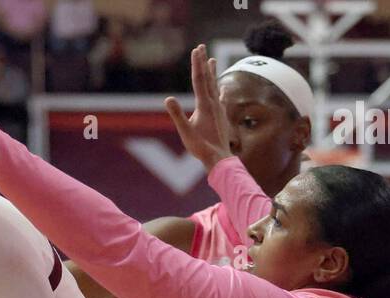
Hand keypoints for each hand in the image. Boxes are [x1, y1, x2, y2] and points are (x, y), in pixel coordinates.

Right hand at [165, 45, 233, 171]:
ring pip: (215, 86)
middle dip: (203, 62)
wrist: (220, 158)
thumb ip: (177, 115)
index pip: (199, 79)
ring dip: (212, 72)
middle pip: (208, 78)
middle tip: (202, 47)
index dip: (197, 64)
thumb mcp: (186, 132)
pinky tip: (221, 88)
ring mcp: (219, 109)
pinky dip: (219, 89)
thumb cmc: (201, 147)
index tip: (196, 49)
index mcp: (204, 105)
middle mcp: (213, 103)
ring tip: (213, 60)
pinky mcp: (221, 116)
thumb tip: (168, 99)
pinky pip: (220, 98)